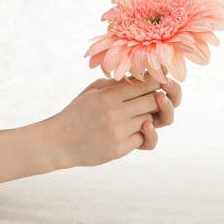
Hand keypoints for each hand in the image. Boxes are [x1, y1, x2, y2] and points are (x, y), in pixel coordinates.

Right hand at [49, 73, 175, 168]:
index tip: (164, 76)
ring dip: (148, 117)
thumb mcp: (91, 92)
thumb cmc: (77, 113)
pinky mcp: (119, 148)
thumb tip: (141, 78)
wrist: (59, 141)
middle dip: (158, 98)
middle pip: (153, 101)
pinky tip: (134, 130)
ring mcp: (118, 131)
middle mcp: (114, 113)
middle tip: (158, 95)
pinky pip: (144, 139)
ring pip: (150, 120)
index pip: (143, 84)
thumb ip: (114, 85)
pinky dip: (142, 134)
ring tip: (138, 114)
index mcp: (106, 96)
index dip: (157, 79)